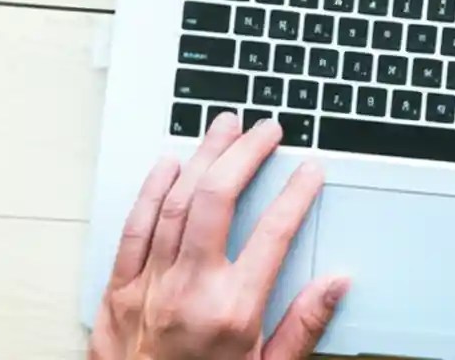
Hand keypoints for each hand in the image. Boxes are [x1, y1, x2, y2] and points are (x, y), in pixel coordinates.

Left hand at [89, 114, 349, 359]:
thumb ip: (302, 326)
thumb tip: (335, 284)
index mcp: (232, 311)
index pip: (272, 233)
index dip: (295, 195)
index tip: (310, 172)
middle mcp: (189, 290)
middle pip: (217, 201)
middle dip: (245, 156)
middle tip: (266, 130)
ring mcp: (150, 287)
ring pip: (176, 203)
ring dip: (202, 158)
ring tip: (224, 129)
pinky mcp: (119, 292)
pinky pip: (134, 229)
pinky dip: (151, 191)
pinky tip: (168, 165)